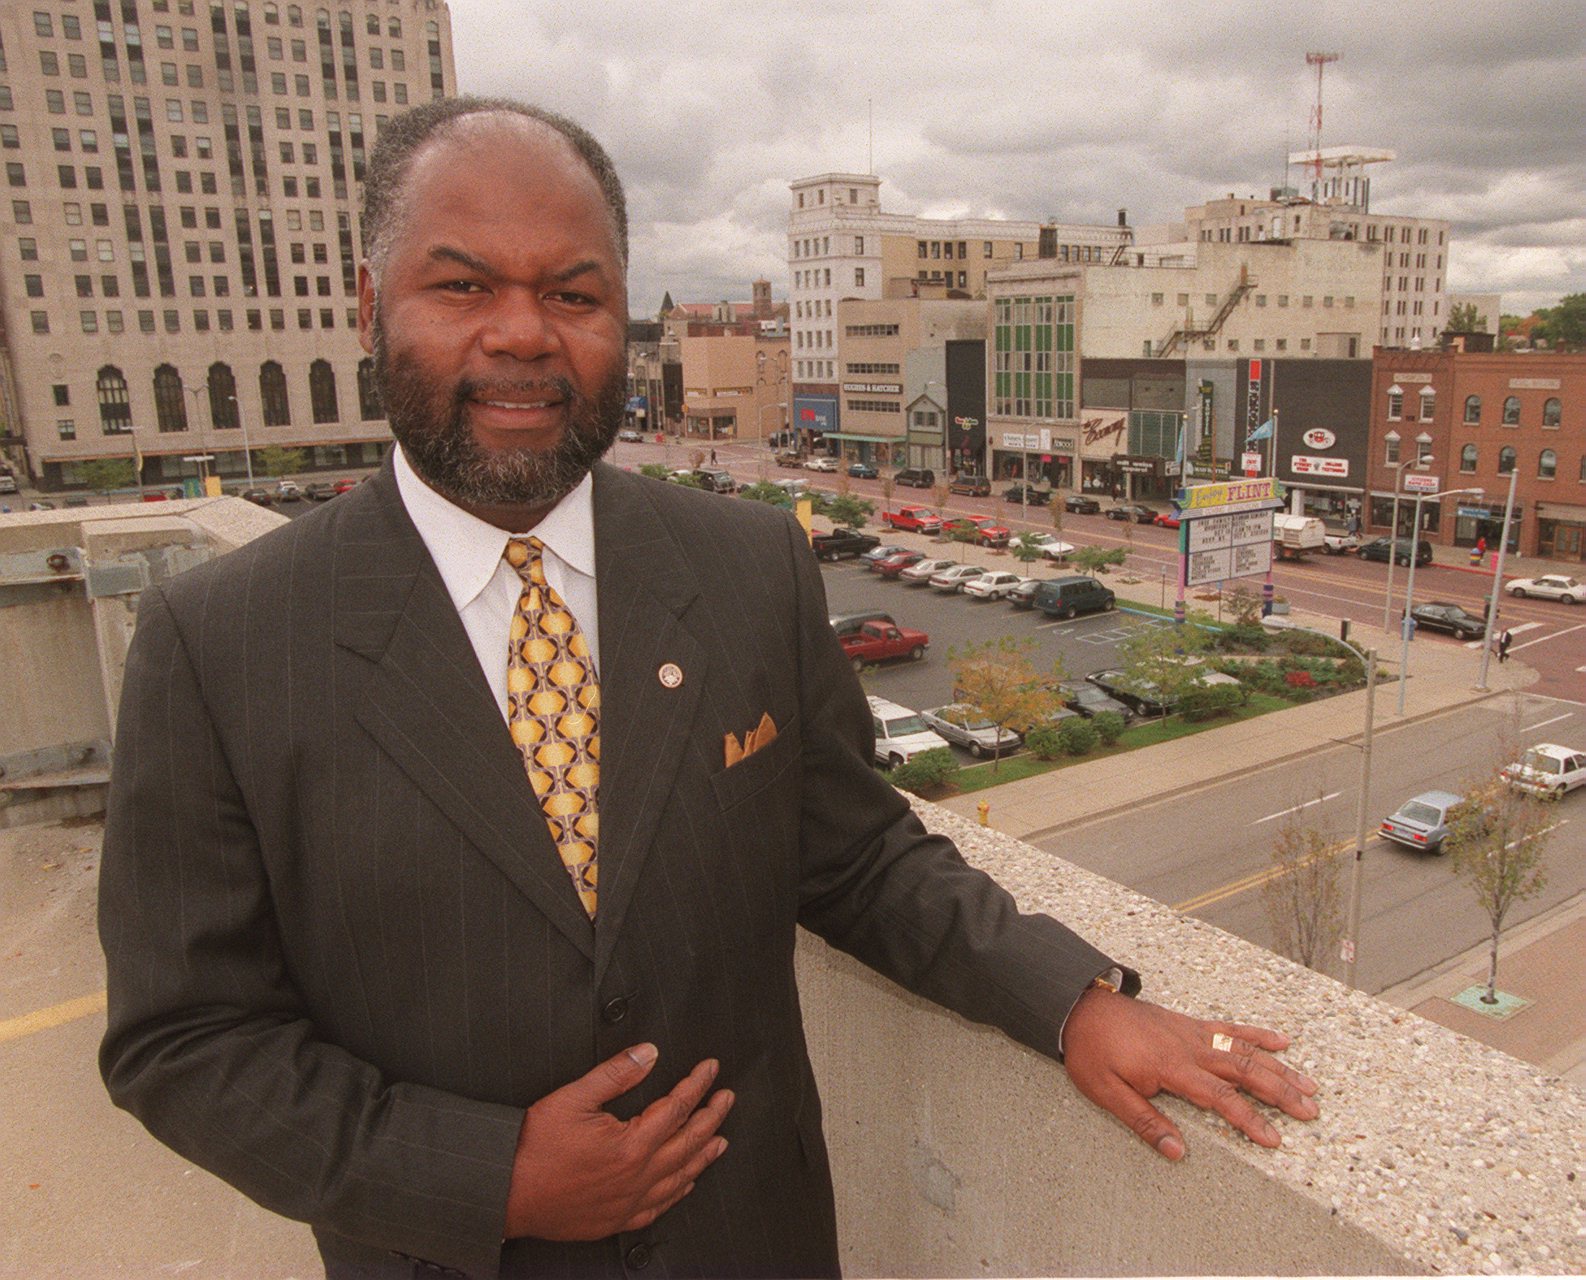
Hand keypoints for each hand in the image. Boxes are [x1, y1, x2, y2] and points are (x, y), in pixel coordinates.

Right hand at [504, 1044, 733, 1240]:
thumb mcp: (573, 1097)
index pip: (677, 1108)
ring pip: (680, 1178)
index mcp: (630, 1145)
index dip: (697, 1085)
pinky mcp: (615, 1219)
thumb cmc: (532, 1147)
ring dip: (703, 1156)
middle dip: (711, 1117)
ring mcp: (628, 1202)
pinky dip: (678, 1192)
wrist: (504, 1191)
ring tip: (720, 1141)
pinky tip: (684, 1185)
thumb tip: (649, 1054)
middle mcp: (636, 1176)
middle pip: (687, 1143)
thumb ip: (616, 1074)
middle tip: (727, 1099)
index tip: (711, 1069)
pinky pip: (658, 1207)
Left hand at [1062, 991, 1318, 1159]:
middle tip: (1310, 1111)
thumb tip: (1178, 1152)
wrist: (1080, 1007)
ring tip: (1310, 1085)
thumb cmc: (1091, 1051)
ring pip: (1245, 1050)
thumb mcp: (1106, 1092)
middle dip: (1280, 1092)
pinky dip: (1257, 1034)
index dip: (1249, 1119)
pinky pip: (1230, 1028)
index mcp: (1171, 1067)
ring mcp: (1192, 1032)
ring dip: (1279, 1067)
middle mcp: (1189, 1048)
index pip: (1220, 1097)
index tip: (1275, 1139)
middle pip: (1245, 1071)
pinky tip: (1281, 1040)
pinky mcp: (1189, 1023)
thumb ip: (1144, 1122)